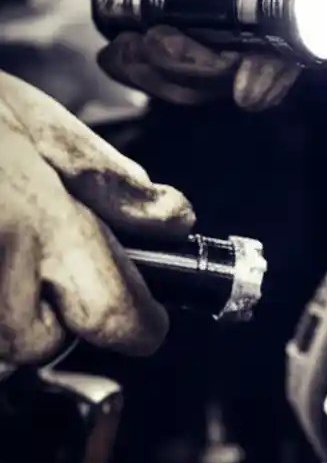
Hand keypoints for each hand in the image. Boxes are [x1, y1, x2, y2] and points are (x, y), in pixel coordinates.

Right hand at [0, 71, 194, 365]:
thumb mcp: (32, 118)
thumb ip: (105, 177)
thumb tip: (172, 220)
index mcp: (36, 218)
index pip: (118, 318)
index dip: (138, 322)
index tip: (142, 314)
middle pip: (42, 343)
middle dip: (48, 314)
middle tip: (30, 259)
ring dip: (0, 311)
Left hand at [78, 0, 300, 110]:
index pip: (291, 40)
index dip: (273, 70)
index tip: (244, 88)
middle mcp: (252, 18)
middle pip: (243, 72)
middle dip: (196, 67)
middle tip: (155, 39)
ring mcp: (217, 39)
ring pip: (203, 85)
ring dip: (160, 73)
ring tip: (129, 42)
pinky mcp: (182, 52)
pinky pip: (168, 84)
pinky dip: (139, 75)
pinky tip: (119, 50)